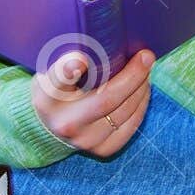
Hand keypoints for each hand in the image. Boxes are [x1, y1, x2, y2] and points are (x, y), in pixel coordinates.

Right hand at [31, 47, 155, 157]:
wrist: (49, 127)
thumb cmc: (55, 90)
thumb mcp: (51, 72)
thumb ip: (68, 60)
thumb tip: (97, 43)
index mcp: (47, 98)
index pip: (58, 82)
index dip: (69, 70)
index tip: (81, 59)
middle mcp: (66, 123)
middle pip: (105, 99)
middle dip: (132, 76)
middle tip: (146, 55)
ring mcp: (86, 141)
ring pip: (124, 112)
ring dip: (140, 87)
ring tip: (146, 68)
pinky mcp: (103, 150)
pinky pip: (131, 125)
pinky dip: (141, 103)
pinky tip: (143, 88)